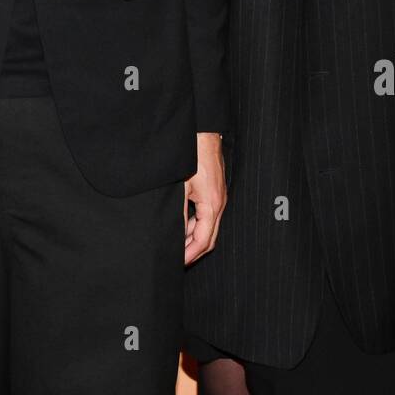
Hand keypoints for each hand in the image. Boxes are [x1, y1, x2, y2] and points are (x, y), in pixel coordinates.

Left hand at [184, 132, 225, 265]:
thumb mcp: (181, 188)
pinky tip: (183, 225)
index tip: (177, 262)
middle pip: (210, 238)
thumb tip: (175, 235)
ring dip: (194, 237)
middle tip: (178, 259)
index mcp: (212, 205)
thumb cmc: (192, 156)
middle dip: (194, 251)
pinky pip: (208, 215)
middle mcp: (219, 203)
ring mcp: (219, 196)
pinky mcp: (215, 190)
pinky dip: (197, 224)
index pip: (203, 240)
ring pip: (209, 226)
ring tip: (177, 245)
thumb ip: (179, 213)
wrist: (203, 133)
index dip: (190, 254)